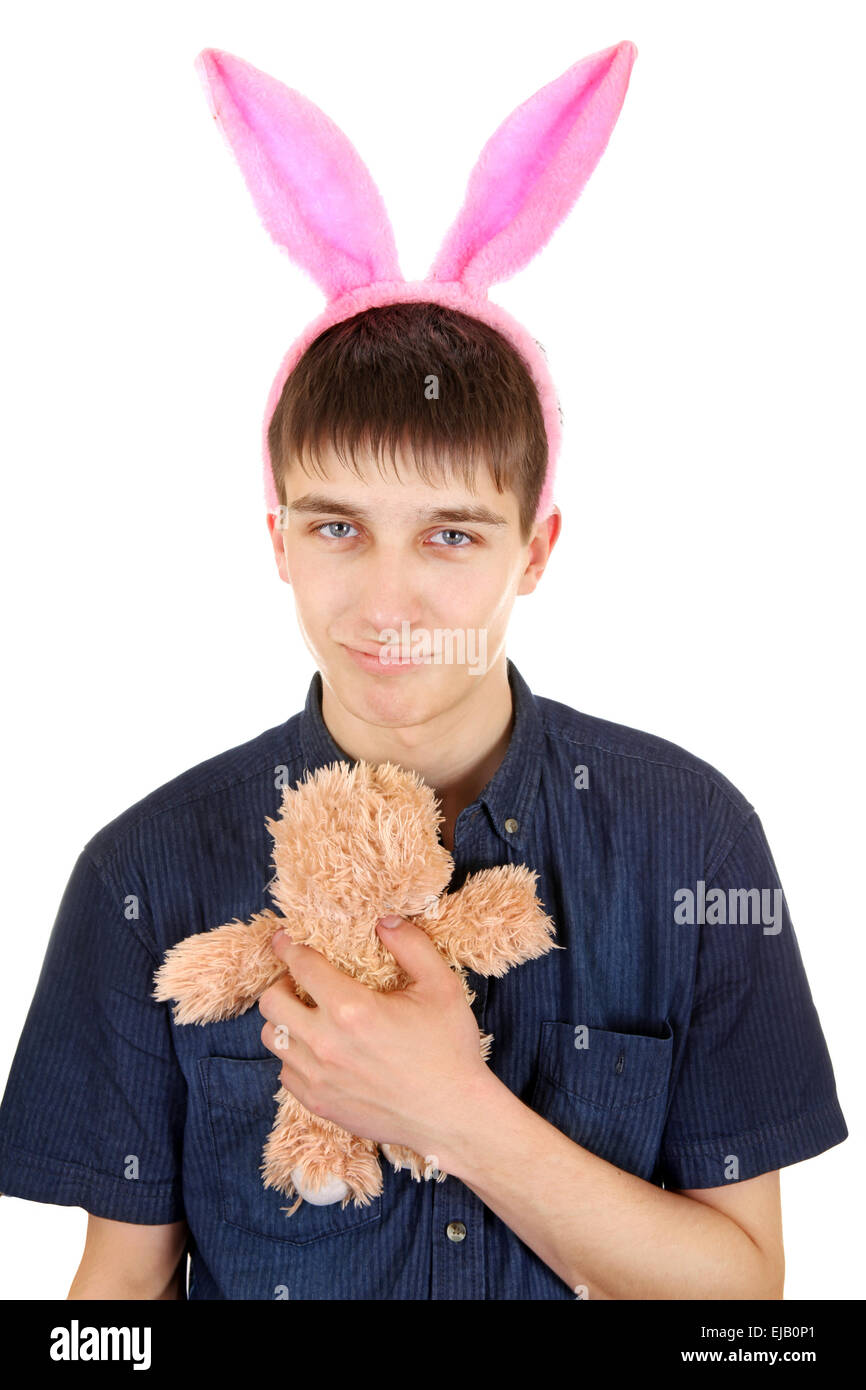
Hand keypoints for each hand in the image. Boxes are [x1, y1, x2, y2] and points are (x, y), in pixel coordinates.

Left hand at [258, 916, 490, 1157]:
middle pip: (271, 1002)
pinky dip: (293, 1056)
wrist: (453, 1116)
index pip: (301, 966)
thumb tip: (384, 921)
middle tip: (301, 982)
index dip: (289, 947)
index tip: (283, 939)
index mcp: (352, 1009)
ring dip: (284, 1021)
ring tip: (308, 1016)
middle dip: (281, 984)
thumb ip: (411, 945)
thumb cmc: (449, 1050)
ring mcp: (318, 1077)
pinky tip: (319, 1051)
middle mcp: (325, 1043)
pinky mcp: (318, 1103)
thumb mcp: (441, 986)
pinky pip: (285, 1072)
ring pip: (272, 1038)